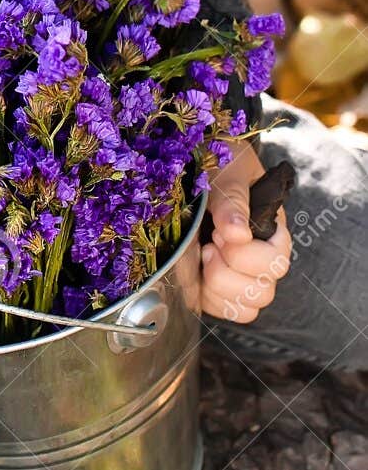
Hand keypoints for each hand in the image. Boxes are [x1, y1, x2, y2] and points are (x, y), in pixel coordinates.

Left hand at [201, 140, 291, 322]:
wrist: (193, 160)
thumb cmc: (217, 162)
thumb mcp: (227, 173)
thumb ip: (233, 201)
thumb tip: (238, 234)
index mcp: (272, 231)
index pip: (276, 264)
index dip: (246, 255)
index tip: (220, 232)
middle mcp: (261, 257)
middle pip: (262, 292)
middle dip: (227, 273)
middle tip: (209, 243)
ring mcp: (239, 273)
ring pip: (245, 308)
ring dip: (216, 287)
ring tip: (202, 254)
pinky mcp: (214, 284)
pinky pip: (221, 309)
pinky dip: (205, 297)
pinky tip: (194, 269)